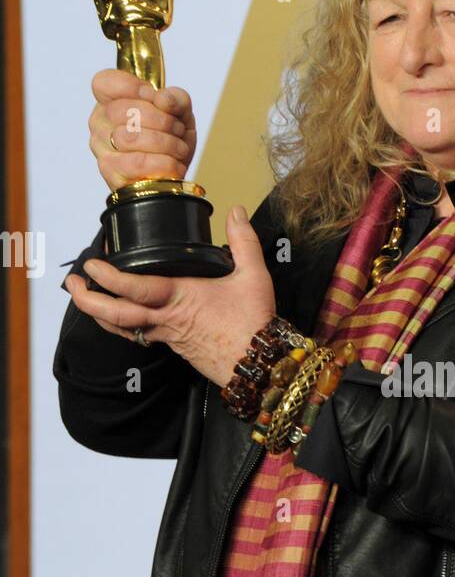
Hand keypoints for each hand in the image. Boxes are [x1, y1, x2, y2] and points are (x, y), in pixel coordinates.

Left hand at [63, 206, 276, 389]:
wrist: (259, 364)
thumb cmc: (253, 323)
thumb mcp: (253, 275)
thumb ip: (243, 240)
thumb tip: (235, 212)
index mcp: (180, 297)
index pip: (134, 288)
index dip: (108, 278)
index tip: (91, 265)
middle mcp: (166, 318)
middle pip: (116, 316)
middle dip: (88, 301)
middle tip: (72, 284)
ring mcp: (167, 335)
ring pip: (123, 328)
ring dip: (99, 315)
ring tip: (84, 299)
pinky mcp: (173, 345)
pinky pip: (139, 336)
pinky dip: (121, 326)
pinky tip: (118, 318)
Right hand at [88, 68, 195, 192]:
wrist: (173, 175)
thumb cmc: (170, 139)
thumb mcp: (180, 113)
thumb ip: (175, 98)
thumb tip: (163, 99)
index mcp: (110, 101)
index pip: (103, 83)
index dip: (131, 86)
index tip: (153, 96)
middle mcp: (100, 123)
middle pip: (122, 110)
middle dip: (161, 119)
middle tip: (178, 129)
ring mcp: (102, 149)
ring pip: (130, 138)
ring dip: (166, 143)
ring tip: (180, 148)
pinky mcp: (111, 173)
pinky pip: (138, 164)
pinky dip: (164, 163)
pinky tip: (176, 165)